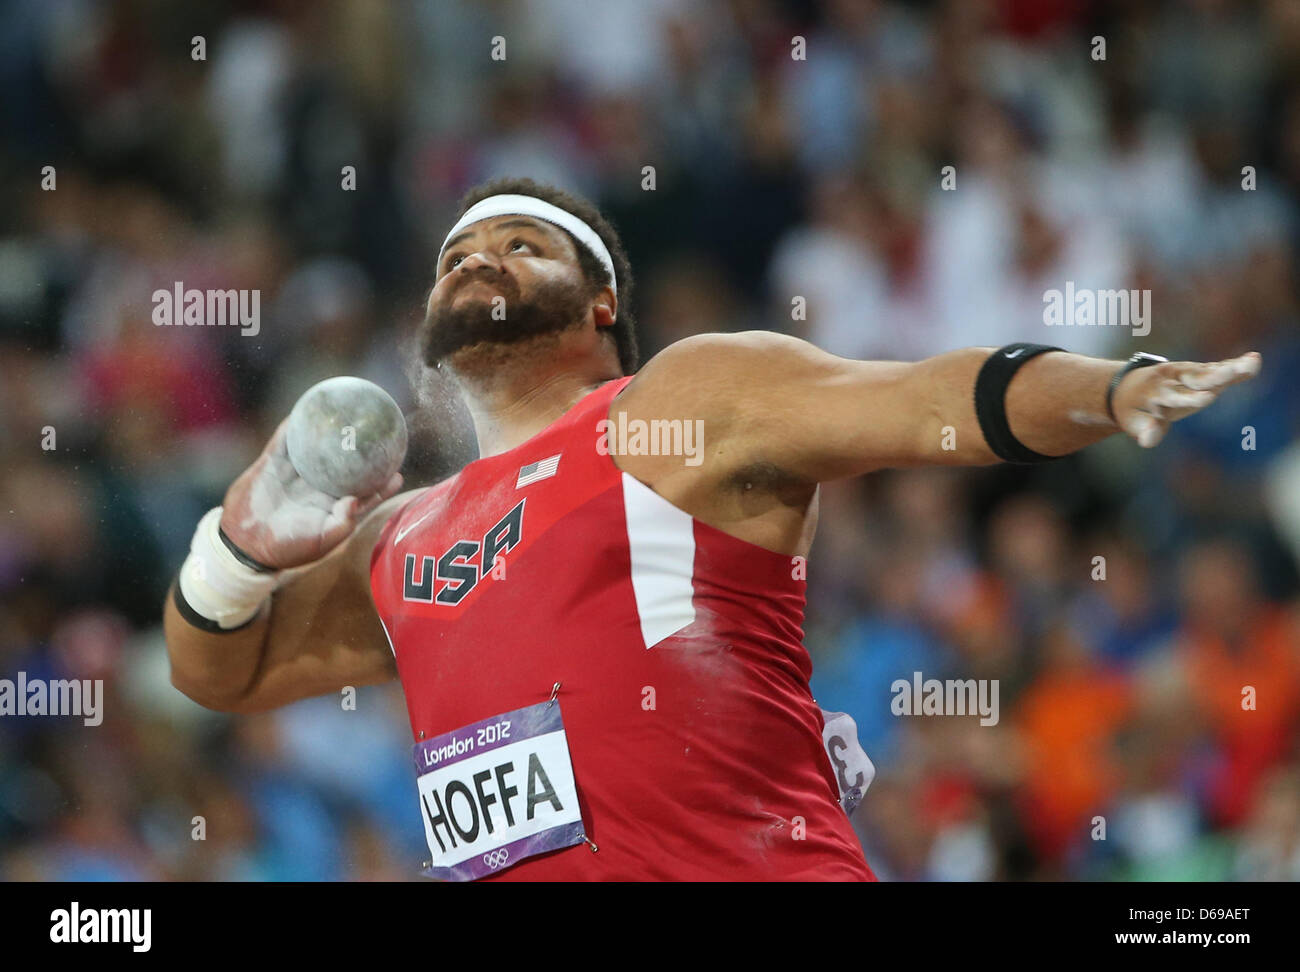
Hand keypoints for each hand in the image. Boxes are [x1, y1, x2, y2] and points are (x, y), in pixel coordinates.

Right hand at [219, 418, 403, 568]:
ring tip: (344, 412)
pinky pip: (286, 439)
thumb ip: (341, 523)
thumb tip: (356, 499)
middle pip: (344, 464)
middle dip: (361, 450)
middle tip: (378, 432)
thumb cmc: (287, 547)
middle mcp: (317, 487)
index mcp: (332, 505)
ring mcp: (296, 473)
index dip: (381, 484)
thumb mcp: (320, 540)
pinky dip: (296, 425)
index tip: (397, 474)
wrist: (245, 542)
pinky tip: (306, 408)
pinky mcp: (274, 463)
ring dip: (328, 431)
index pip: (364, 492)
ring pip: (317, 448)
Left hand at [1112, 352, 1261, 447]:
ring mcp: (1184, 373)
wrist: (1126, 385)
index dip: (1190, 398)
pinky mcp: (1196, 370)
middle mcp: (1171, 380)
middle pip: (1196, 378)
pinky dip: (1232, 365)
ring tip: (1253, 362)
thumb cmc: (1133, 410)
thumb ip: (1145, 430)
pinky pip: (1215, 368)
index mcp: (1156, 394)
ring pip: (1209, 371)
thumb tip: (1148, 441)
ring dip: (1231, 367)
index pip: (1175, 397)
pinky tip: (1253, 361)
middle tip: (1234, 371)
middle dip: (1216, 376)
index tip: (1207, 397)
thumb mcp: (1132, 422)